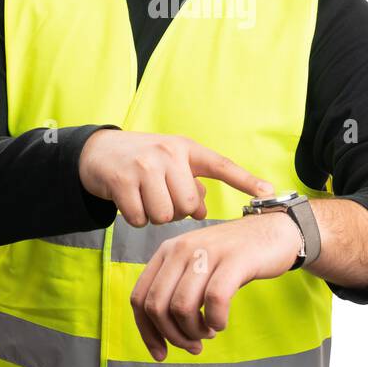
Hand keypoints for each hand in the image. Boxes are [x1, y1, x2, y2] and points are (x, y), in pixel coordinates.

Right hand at [78, 129, 274, 226]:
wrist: (98, 151)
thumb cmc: (143, 161)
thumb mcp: (171, 164)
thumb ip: (191, 184)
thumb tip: (203, 211)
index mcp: (185, 149)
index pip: (220, 165)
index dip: (245, 180)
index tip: (269, 190)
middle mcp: (167, 153)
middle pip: (188, 204)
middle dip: (178, 212)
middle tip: (163, 199)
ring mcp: (144, 165)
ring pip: (165, 215)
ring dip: (156, 216)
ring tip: (146, 199)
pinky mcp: (121, 180)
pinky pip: (140, 218)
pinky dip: (136, 218)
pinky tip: (130, 202)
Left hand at [130, 210, 302, 360]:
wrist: (276, 230)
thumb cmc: (235, 258)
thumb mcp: (197, 266)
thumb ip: (176, 290)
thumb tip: (162, 335)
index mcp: (167, 251)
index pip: (139, 298)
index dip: (147, 332)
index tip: (162, 354)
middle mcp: (181, 248)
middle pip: (157, 306)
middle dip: (173, 336)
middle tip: (194, 345)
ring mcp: (207, 252)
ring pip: (181, 306)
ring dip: (194, 331)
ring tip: (210, 332)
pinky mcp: (235, 259)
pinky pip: (215, 299)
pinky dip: (216, 321)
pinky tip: (222, 323)